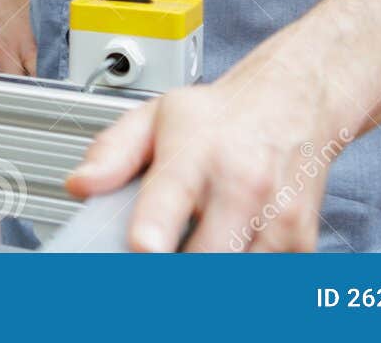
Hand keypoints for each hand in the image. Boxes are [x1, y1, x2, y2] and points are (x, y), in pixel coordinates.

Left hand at [64, 76, 344, 251]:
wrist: (292, 100)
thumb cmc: (219, 115)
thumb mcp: (155, 116)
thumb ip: (111, 153)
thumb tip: (80, 185)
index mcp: (196, 154)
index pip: (171, 198)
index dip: (153, 230)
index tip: (142, 248)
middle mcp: (241, 187)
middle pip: (204, 259)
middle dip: (174, 272)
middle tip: (156, 260)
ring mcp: (276, 218)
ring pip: (235, 278)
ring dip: (208, 274)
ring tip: (196, 248)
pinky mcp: (300, 243)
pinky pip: (263, 279)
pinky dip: (239, 273)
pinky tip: (228, 249)